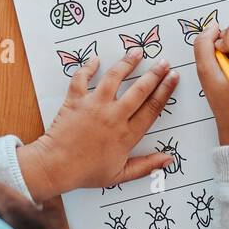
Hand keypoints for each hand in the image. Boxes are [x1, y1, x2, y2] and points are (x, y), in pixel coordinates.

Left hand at [16, 50, 179, 200]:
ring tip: (137, 53)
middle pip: (140, 89)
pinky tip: (96, 60)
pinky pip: (82, 78)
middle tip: (164, 62)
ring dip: (127, 63)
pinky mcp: (76, 100)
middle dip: (155, 74)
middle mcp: (114, 116)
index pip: (153, 108)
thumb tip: (168, 160)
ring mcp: (95, 105)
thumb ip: (146, 166)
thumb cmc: (86, 172)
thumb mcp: (120, 175)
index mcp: (127, 134)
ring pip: (115, 77)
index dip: (165, 91)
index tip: (173, 78)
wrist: (56, 166)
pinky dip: (88, 67)